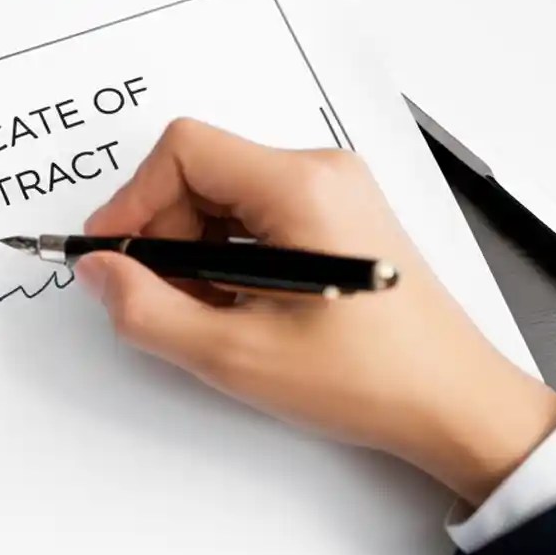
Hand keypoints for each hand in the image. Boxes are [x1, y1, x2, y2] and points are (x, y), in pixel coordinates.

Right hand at [77, 119, 555, 504]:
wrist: (453, 404)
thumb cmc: (373, 378)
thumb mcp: (237, 354)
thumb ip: (149, 309)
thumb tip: (102, 271)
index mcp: (303, 187)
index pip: (185, 150)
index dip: (134, 199)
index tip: (113, 252)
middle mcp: (322, 173)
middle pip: (202, 171)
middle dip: (165, 233)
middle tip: (159, 296)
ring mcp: (333, 191)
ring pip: (225, 195)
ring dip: (195, 249)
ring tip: (205, 313)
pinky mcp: (335, 215)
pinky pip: (256, 214)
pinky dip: (227, 255)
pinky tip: (234, 307)